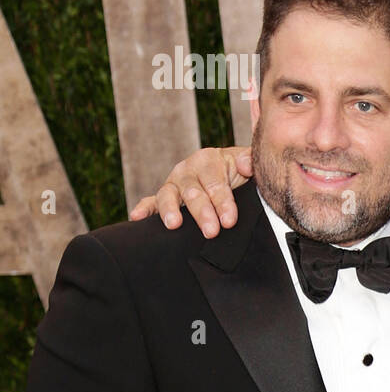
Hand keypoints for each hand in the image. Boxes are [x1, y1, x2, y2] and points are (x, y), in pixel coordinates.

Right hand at [127, 146, 252, 237]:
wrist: (231, 176)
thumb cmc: (240, 172)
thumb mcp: (247, 162)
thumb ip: (249, 159)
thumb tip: (246, 166)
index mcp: (208, 159)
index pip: (215, 184)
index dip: (223, 203)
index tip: (229, 221)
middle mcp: (187, 170)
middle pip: (193, 193)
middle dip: (202, 213)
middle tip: (212, 232)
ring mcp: (173, 184)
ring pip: (168, 196)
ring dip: (170, 210)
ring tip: (174, 224)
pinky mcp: (163, 198)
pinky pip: (150, 202)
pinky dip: (143, 208)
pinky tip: (137, 217)